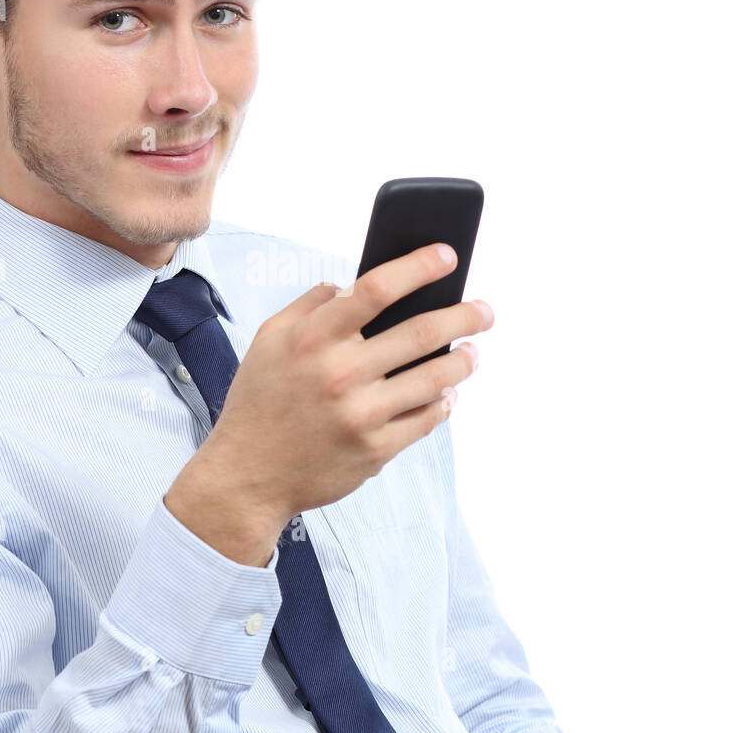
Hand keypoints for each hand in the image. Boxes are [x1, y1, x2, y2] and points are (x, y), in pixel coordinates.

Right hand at [166, 243, 491, 562]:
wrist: (248, 476)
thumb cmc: (260, 403)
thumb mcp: (269, 341)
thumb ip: (309, 307)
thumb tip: (347, 283)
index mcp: (313, 339)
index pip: (376, 289)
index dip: (418, 267)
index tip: (447, 255)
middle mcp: (340, 374)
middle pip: (421, 332)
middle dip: (464, 316)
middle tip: (484, 311)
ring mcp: (361, 415)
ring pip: (434, 378)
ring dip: (464, 362)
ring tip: (472, 352)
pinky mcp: (375, 450)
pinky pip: (425, 419)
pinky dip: (444, 403)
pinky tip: (447, 393)